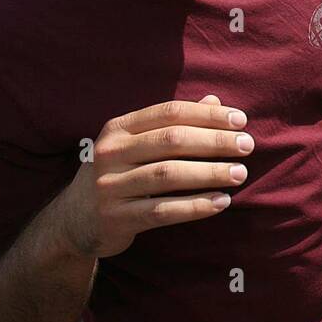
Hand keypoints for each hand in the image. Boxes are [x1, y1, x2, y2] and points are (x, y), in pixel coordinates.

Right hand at [57, 95, 252, 258]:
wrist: (74, 220)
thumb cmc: (120, 174)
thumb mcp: (137, 145)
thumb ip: (173, 124)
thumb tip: (216, 101)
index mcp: (118, 129)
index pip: (169, 113)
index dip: (208, 115)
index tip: (241, 121)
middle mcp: (110, 153)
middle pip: (171, 140)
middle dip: (214, 141)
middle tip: (247, 146)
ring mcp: (109, 186)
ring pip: (168, 175)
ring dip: (210, 173)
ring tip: (240, 174)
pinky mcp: (115, 218)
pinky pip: (162, 211)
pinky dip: (195, 206)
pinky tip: (222, 202)